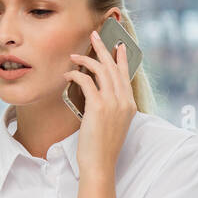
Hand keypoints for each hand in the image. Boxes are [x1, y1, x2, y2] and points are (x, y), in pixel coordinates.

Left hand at [64, 29, 136, 178]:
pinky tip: (68, 75)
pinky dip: (76, 76)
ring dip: (86, 59)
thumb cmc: (103, 147)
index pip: (126, 75)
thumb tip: (100, 96)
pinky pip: (86, 82)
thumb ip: (112, 108)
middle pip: (113, 67)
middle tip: (95, 35)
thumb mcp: (114, 124)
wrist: (100, 163)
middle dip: (103, 49)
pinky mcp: (98, 106)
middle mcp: (124, 101)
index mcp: (129, 105)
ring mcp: (113, 103)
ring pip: (101, 71)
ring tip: (75, 54)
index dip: (121, 58)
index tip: (118, 46)